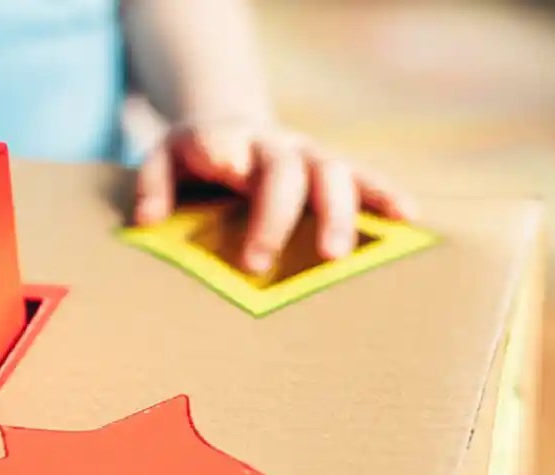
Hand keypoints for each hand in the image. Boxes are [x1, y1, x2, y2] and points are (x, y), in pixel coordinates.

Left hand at [134, 123, 416, 273]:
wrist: (234, 130)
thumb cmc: (194, 158)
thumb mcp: (162, 159)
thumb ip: (152, 185)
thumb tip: (147, 220)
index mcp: (225, 141)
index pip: (221, 141)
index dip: (224, 151)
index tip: (229, 169)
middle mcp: (272, 145)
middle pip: (281, 171)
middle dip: (272, 217)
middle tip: (257, 264)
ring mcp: (308, 155)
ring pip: (331, 173)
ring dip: (335, 214)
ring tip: (336, 256)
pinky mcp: (334, 169)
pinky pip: (365, 179)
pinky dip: (385, 194)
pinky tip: (407, 218)